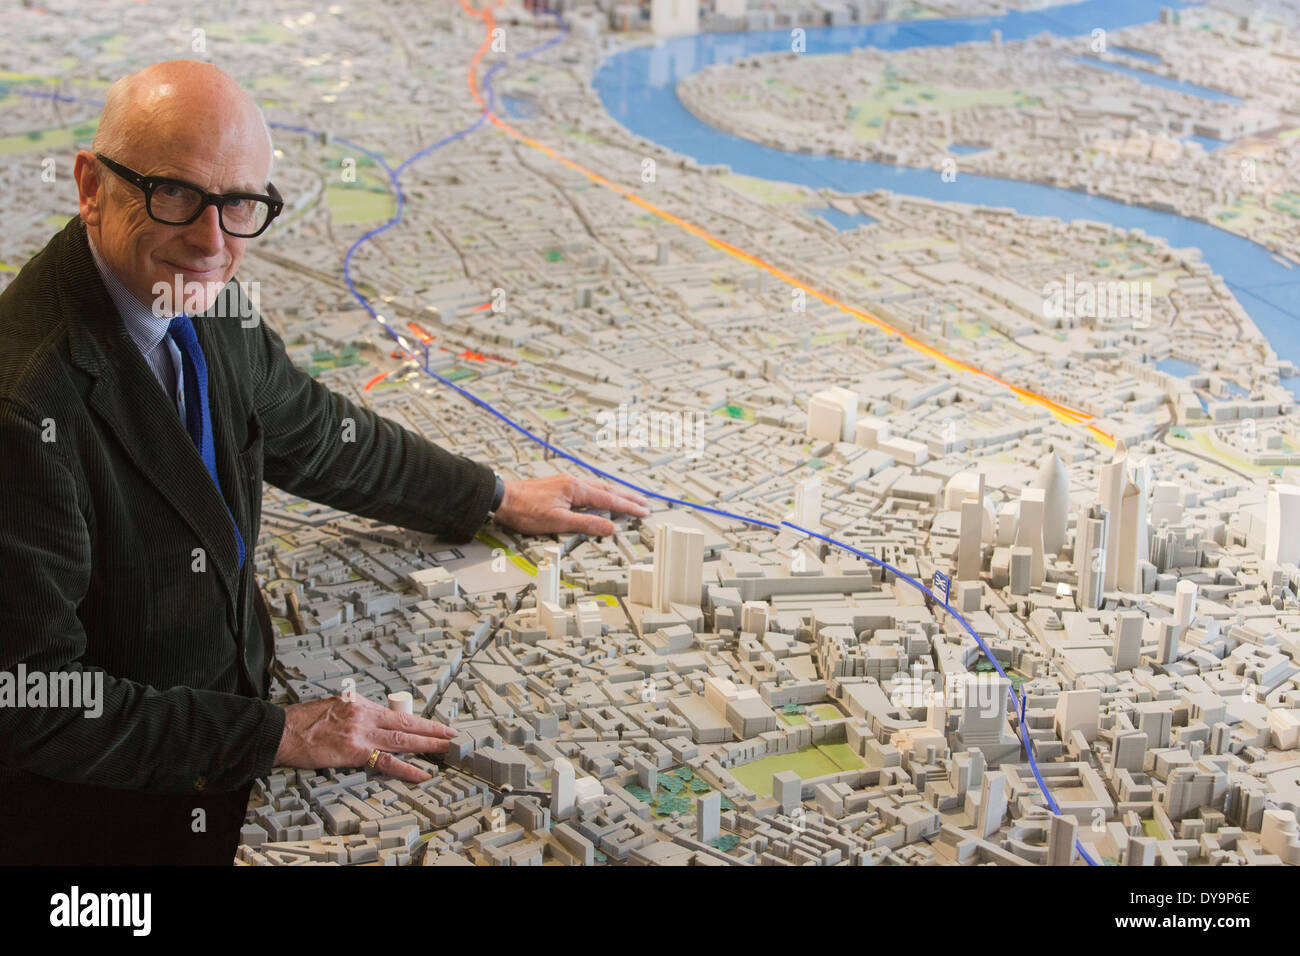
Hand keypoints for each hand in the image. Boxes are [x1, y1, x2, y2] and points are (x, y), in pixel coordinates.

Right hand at [274, 694, 456, 782]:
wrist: (283, 731)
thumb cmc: (303, 721)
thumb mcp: (334, 706)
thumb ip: (354, 712)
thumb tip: (370, 718)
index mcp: (361, 705)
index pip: (398, 713)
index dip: (420, 720)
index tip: (436, 725)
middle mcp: (365, 716)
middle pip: (407, 724)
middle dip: (432, 731)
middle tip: (452, 735)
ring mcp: (362, 734)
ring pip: (403, 740)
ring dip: (428, 745)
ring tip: (446, 749)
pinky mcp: (355, 752)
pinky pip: (386, 762)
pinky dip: (407, 768)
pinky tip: (422, 773)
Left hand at [494, 473, 648, 535]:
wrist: (502, 498)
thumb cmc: (524, 509)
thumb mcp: (557, 522)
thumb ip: (585, 524)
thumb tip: (609, 527)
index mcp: (576, 489)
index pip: (609, 499)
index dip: (627, 507)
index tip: (642, 511)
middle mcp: (573, 482)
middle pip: (607, 490)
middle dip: (627, 497)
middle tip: (643, 503)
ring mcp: (565, 483)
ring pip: (597, 489)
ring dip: (614, 495)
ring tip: (628, 500)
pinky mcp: (559, 487)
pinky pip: (587, 490)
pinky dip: (600, 495)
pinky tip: (599, 499)